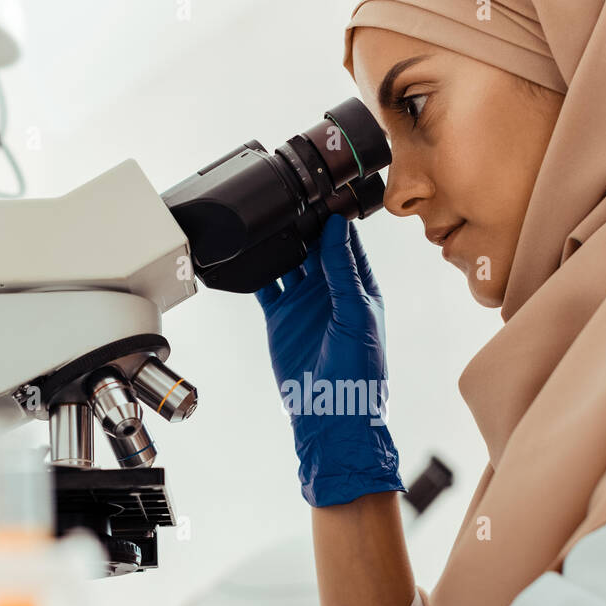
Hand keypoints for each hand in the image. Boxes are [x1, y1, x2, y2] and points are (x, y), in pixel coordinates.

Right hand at [255, 214, 404, 506]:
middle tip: (286, 197)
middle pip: (313, 246)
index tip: (321, 191)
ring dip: (279, 243)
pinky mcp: (281, 318)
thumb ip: (343, 272)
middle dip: (302, 224)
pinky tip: (247, 254)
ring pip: (289, 261)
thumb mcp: (356, 314)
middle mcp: (330, 291)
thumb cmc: (359, 371)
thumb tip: (336, 228)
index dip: (334, 219)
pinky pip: (267, 287)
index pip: (345, 243)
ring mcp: (304, 303)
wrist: (331, 415)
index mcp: (358, 287)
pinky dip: (257, 271)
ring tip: (265, 218)